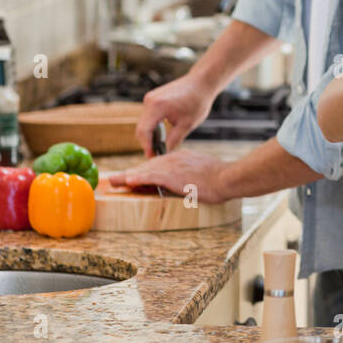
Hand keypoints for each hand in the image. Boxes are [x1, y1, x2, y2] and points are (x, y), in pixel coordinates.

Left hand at [104, 149, 228, 202]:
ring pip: (146, 170)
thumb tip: (184, 184)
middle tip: (114, 179)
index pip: (157, 164)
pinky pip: (152, 176)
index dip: (142, 172)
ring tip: (114, 181)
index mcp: (181, 158)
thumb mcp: (202, 174)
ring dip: (129, 176)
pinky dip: (140, 178)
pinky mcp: (174, 175)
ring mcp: (174, 166)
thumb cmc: (221, 179)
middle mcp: (175, 159)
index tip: (131, 177)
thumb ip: (190, 176)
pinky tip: (129, 181)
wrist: (228, 177)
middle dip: (131, 173)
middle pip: (148, 166)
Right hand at [134, 73, 215, 155]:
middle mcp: (149, 100)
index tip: (152, 157)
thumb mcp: (187, 124)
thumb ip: (173, 140)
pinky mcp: (152, 98)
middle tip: (156, 155)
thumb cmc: (197, 101)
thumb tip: (164, 154)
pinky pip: (147, 116)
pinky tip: (160, 135)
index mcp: (157, 106)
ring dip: (149, 135)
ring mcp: (150, 98)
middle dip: (147, 142)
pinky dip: (152, 126)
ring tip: (159, 146)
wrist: (201, 82)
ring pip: (143, 122)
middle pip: (141, 128)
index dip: (146, 146)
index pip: (144, 131)